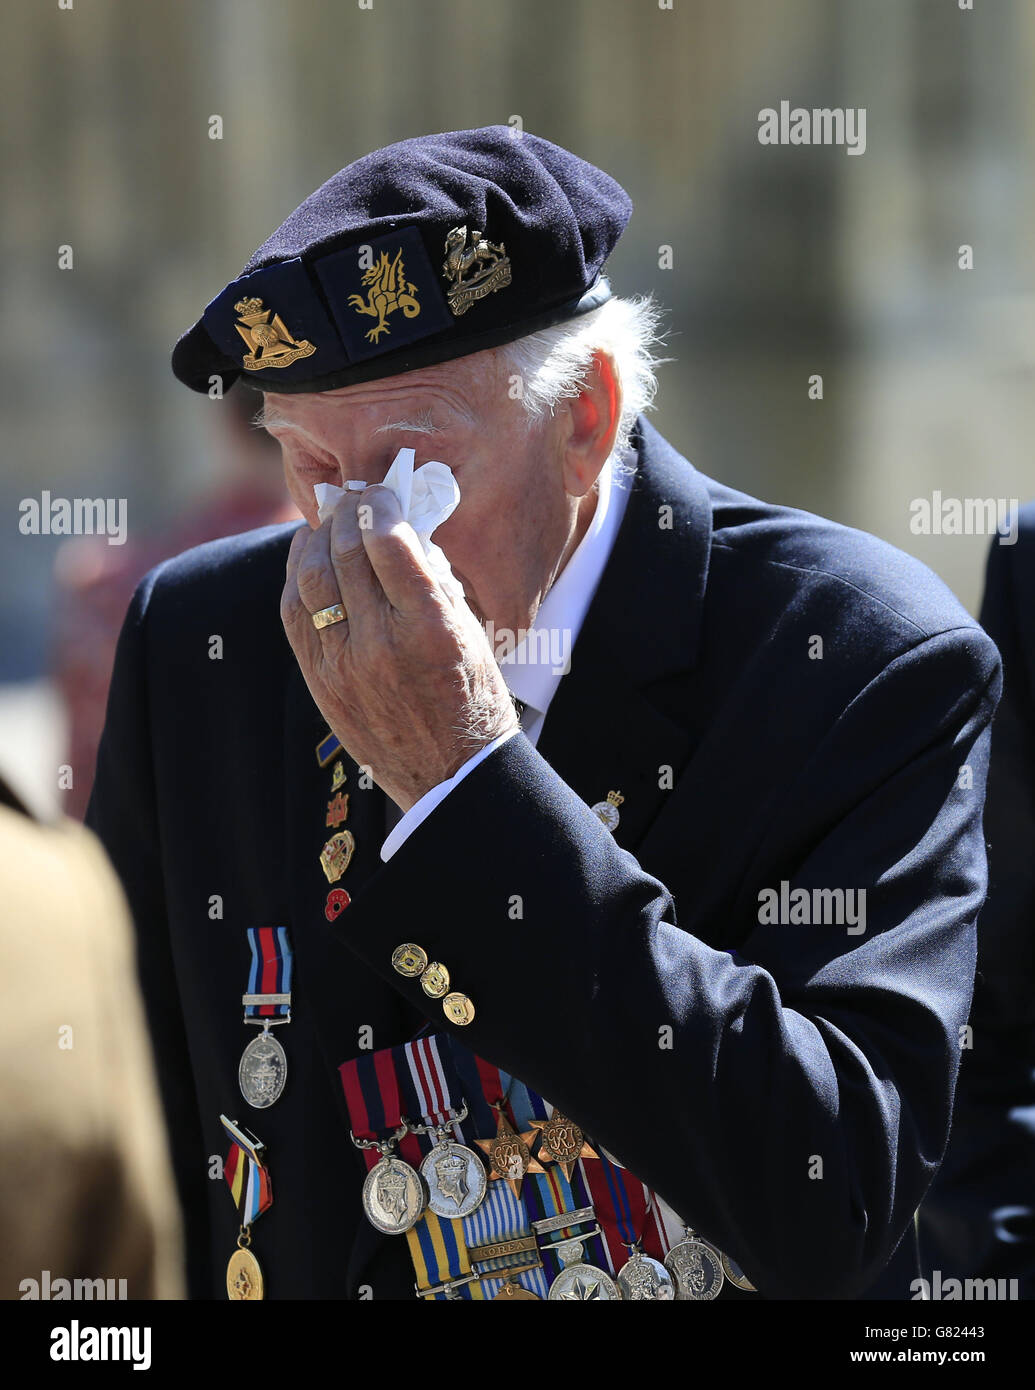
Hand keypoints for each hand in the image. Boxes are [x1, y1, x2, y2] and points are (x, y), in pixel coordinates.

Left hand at [280, 485, 518, 811]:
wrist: (449, 773)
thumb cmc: (471, 697)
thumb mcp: (469, 632)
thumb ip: (435, 580)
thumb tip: (402, 527)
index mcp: (430, 626)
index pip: (388, 542)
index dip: (380, 505)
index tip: (382, 493)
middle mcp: (381, 642)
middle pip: (345, 552)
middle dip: (348, 514)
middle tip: (354, 498)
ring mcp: (343, 663)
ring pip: (311, 578)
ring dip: (317, 540)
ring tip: (330, 523)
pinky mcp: (319, 680)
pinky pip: (294, 613)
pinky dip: (298, 576)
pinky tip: (309, 559)